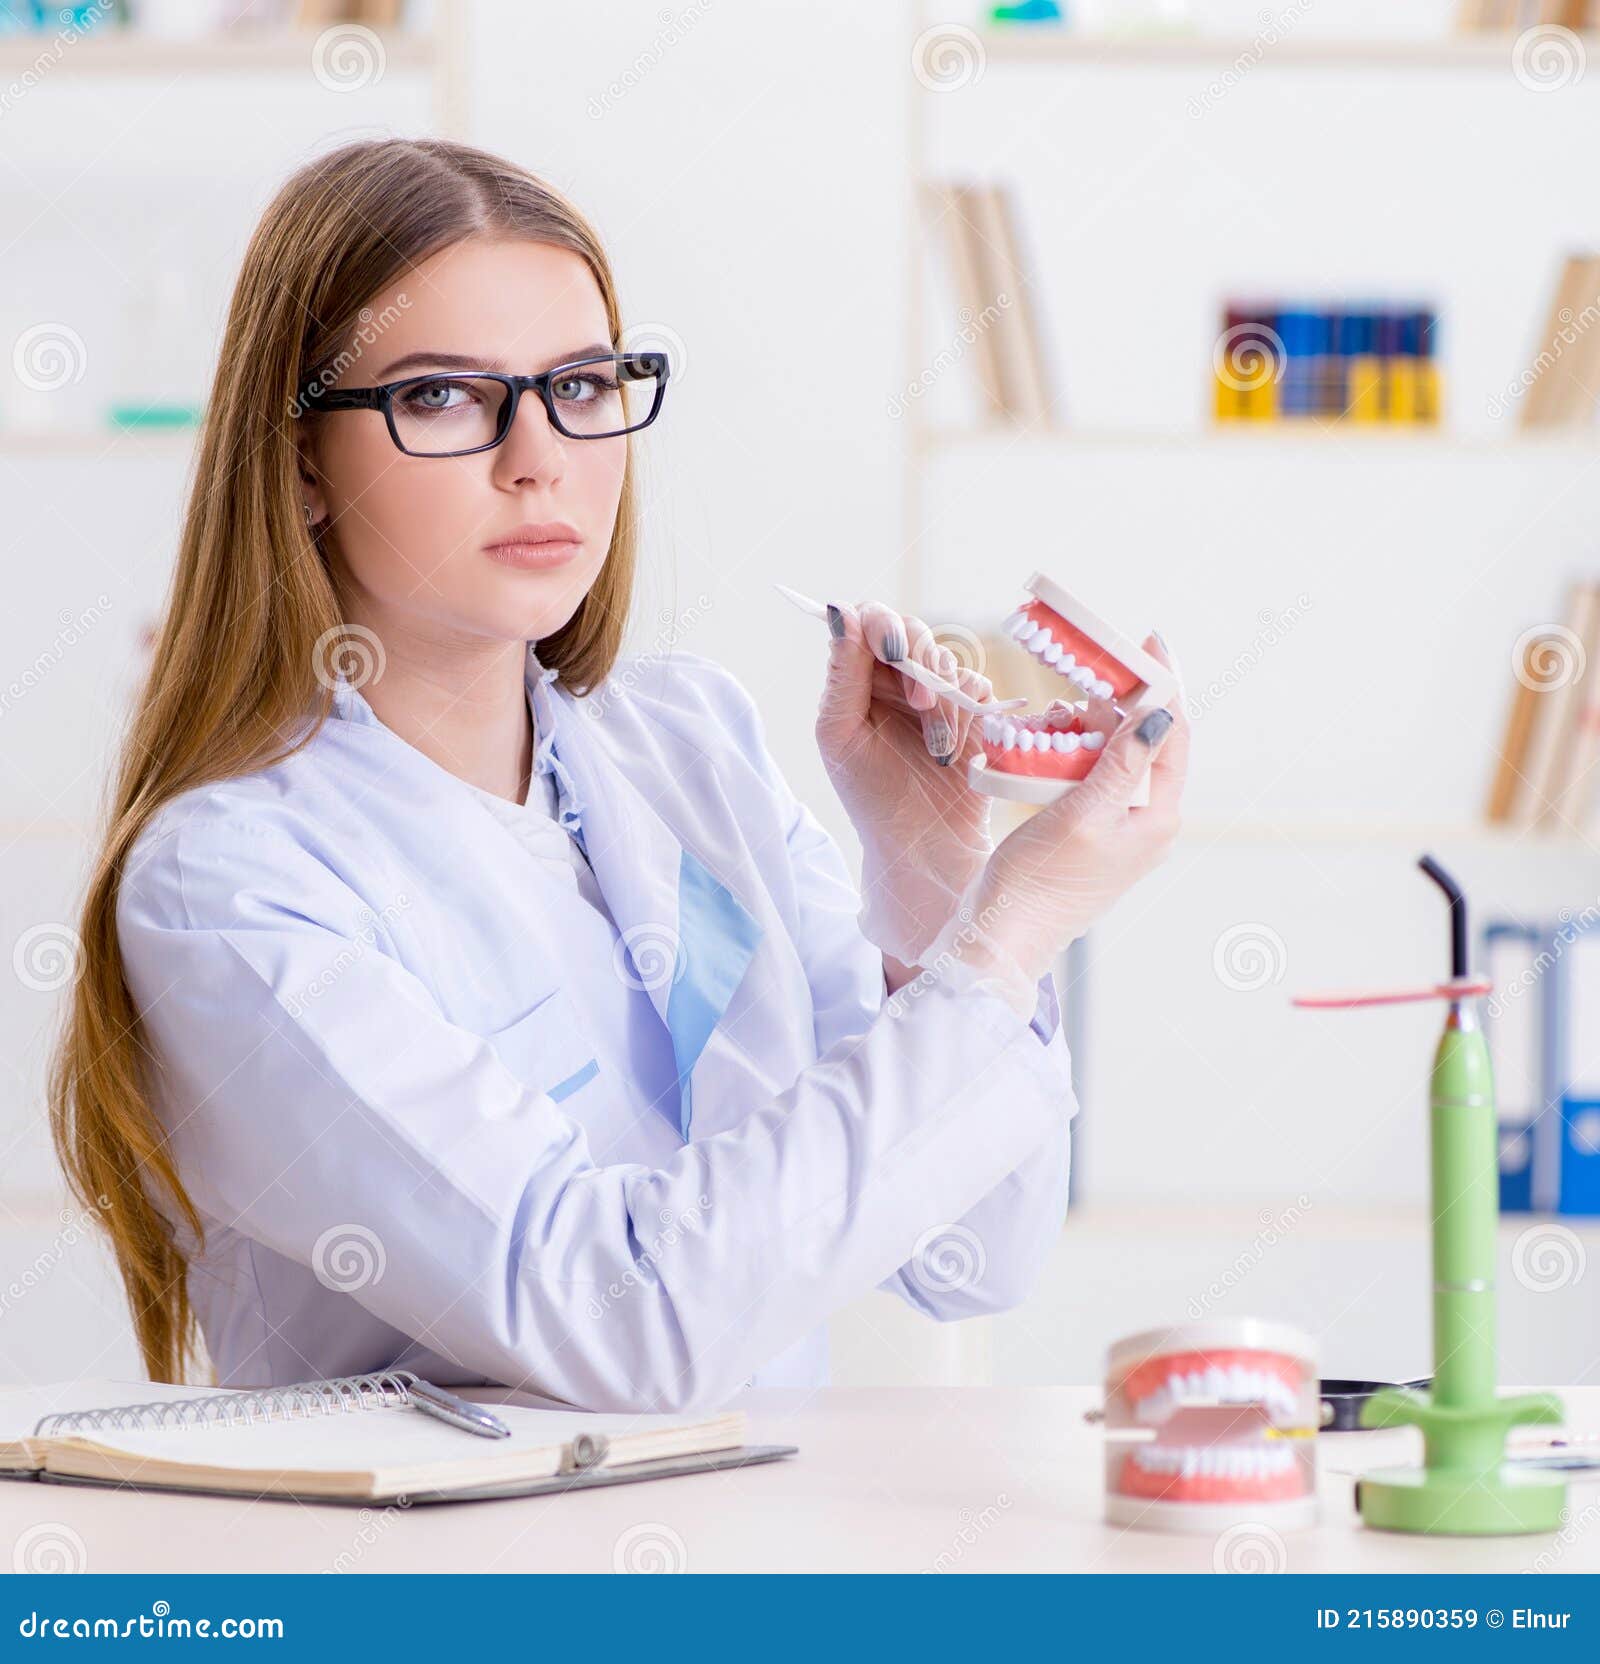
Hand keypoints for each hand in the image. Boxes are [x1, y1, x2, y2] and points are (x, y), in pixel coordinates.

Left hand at [814, 599, 997, 964]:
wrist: (924, 842)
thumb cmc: (871, 794)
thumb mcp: (841, 734)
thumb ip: (842, 673)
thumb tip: (839, 611)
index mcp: (857, 679)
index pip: (867, 621)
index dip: (880, 625)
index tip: (887, 650)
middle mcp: (896, 679)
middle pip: (910, 629)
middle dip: (916, 658)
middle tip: (919, 701)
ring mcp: (937, 692)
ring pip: (946, 656)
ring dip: (940, 695)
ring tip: (934, 743)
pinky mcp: (973, 710)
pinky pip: (976, 683)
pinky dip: (966, 711)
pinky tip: (953, 747)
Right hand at [921, 634, 1189, 1019]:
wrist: (1002, 937)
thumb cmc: (1038, 880)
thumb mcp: (1081, 813)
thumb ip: (1122, 764)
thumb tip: (1163, 715)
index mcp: (1157, 820)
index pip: (1174, 736)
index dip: (1166, 684)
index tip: (1153, 640)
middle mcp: (1148, 827)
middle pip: (1151, 745)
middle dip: (1129, 701)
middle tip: (1101, 665)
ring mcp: (1122, 835)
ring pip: (1122, 762)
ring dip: (1100, 727)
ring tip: (1070, 700)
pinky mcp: (1093, 839)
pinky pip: (1098, 782)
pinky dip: (1081, 753)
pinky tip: (1056, 738)